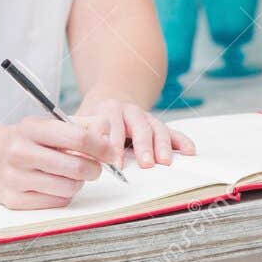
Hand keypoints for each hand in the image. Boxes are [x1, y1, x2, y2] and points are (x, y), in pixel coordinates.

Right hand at [0, 115, 121, 208]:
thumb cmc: (26, 140)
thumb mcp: (47, 124)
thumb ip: (81, 126)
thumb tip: (107, 138)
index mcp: (30, 128)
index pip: (78, 138)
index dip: (101, 147)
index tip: (110, 153)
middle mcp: (19, 153)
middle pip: (76, 167)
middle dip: (94, 169)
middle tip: (95, 168)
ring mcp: (14, 179)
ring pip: (69, 188)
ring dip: (78, 183)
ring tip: (71, 175)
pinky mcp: (14, 201)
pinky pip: (56, 203)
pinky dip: (63, 195)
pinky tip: (55, 185)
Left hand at [73, 94, 196, 169]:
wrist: (110, 98)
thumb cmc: (93, 120)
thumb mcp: (81, 122)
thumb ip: (79, 136)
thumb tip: (72, 155)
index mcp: (108, 110)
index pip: (112, 126)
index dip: (114, 143)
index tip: (115, 162)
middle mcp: (129, 111)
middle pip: (138, 126)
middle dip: (142, 145)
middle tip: (146, 163)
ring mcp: (146, 117)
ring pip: (157, 128)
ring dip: (162, 145)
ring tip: (164, 162)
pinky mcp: (159, 124)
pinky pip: (173, 131)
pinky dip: (182, 140)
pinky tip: (189, 151)